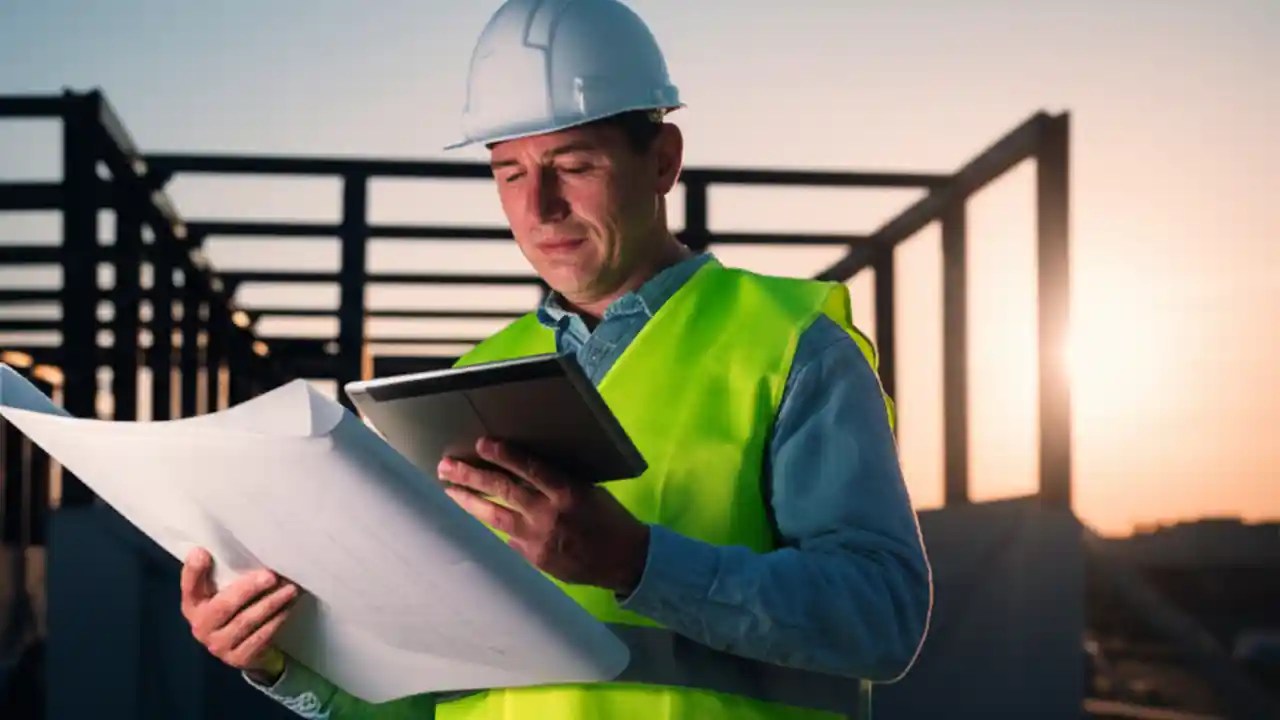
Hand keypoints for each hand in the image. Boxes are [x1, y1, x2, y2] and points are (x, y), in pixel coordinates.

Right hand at [179, 547, 298, 685]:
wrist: (243, 649)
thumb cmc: (234, 610)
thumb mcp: (223, 591)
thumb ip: (223, 574)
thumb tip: (228, 548)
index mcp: (193, 605)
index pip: (190, 586)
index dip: (194, 571)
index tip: (202, 553)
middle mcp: (200, 626)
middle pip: (224, 606)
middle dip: (249, 589)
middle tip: (271, 576)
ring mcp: (218, 645)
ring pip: (247, 622)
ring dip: (271, 603)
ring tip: (290, 589)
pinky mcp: (238, 658)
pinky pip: (260, 637)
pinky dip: (276, 620)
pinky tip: (288, 608)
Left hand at [438, 437, 649, 594]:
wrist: (623, 560)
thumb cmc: (608, 518)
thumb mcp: (588, 491)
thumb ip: (556, 483)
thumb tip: (521, 470)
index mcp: (567, 492)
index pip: (529, 468)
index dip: (503, 454)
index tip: (481, 443)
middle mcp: (548, 514)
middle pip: (502, 490)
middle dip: (471, 476)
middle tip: (447, 466)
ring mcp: (537, 538)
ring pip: (494, 516)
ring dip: (468, 500)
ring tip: (448, 489)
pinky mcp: (532, 558)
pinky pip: (507, 538)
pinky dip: (493, 526)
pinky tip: (476, 516)